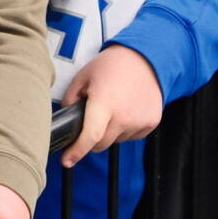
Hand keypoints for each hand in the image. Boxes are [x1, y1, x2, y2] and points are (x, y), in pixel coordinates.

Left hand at [60, 45, 163, 168]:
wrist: (146, 58)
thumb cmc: (113, 65)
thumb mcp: (83, 76)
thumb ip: (71, 99)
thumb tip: (66, 119)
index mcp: (104, 102)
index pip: (90, 136)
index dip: (76, 151)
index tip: (67, 160)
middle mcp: (123, 116)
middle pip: (101, 144)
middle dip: (91, 138)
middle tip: (92, 118)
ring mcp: (139, 121)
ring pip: (116, 140)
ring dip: (110, 131)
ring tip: (113, 106)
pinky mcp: (151, 123)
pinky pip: (131, 135)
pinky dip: (125, 128)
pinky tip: (126, 109)